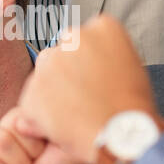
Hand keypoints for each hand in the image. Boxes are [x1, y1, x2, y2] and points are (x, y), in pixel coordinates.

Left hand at [17, 15, 157, 163]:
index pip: (83, 40)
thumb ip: (103, 56)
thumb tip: (84, 65)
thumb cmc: (132, 108)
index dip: (87, 64)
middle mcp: (72, 37)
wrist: (124, 136)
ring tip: (78, 115)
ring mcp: (50, 63)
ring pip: (43, 77)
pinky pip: (31, 103)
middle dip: (66, 75)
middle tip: (85, 98)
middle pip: (60, 54)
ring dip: (52, 93)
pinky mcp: (32, 91)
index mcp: (101, 27)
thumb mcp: (129, 66)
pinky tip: (65, 126)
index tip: (94, 78)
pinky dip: (41, 117)